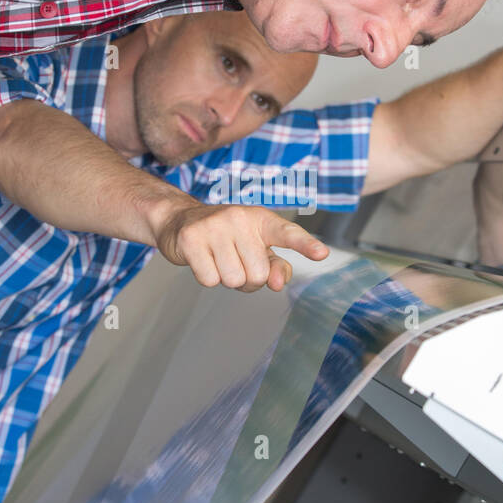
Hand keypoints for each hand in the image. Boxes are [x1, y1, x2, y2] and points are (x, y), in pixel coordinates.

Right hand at [154, 203, 329, 291]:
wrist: (180, 221)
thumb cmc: (226, 238)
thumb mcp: (255, 248)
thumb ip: (275, 266)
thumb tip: (277, 284)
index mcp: (261, 219)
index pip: (287, 233)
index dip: (305, 245)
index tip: (322, 253)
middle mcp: (239, 218)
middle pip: (258, 274)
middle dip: (247, 278)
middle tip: (234, 261)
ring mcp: (214, 226)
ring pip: (233, 280)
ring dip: (226, 278)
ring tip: (218, 259)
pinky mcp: (192, 239)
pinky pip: (210, 280)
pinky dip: (207, 278)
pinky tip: (203, 260)